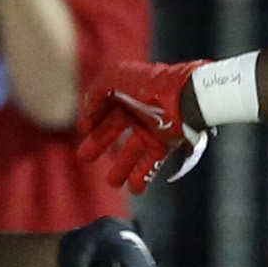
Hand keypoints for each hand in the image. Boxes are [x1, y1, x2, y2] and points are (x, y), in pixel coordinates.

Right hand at [77, 58, 202, 194]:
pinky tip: (134, 188)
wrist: (184, 98)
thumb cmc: (150, 86)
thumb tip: (88, 114)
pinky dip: (143, 177)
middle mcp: (138, 112)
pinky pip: (151, 163)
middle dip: (98, 144)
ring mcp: (152, 129)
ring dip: (121, 168)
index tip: (83, 131)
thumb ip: (95, 91)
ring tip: (113, 183)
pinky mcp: (165, 144)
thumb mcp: (114, 77)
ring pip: (132, 152)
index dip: (92, 119)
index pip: (104, 109)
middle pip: (113, 131)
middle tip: (85, 156)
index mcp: (126, 94)